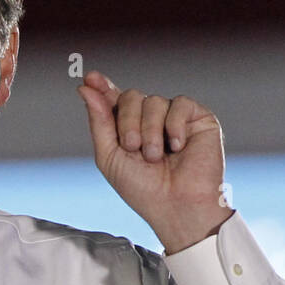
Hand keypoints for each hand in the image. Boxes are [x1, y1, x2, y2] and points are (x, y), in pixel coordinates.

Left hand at [77, 71, 232, 253]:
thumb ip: (99, 122)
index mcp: (128, 130)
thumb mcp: (110, 157)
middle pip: (130, 96)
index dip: (102, 87)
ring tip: (155, 157)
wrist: (176, 206)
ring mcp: (174, 118)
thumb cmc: (143, 190)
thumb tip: (86, 87)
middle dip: (127, 121)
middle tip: (132, 147)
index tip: (90, 77)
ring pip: (154, 100)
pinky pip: (180, 103)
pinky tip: (177, 147)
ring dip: (150, 130)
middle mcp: (150, 121)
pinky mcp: (198, 119)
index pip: (114, 100)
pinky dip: (174, 125)